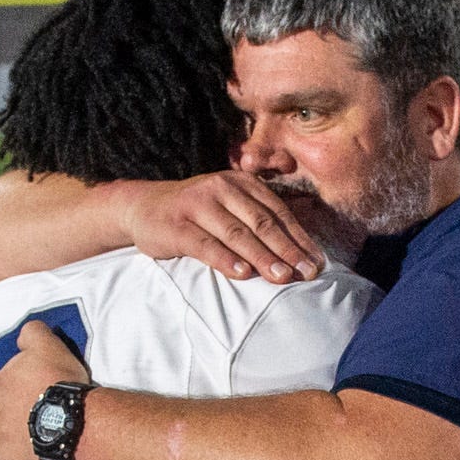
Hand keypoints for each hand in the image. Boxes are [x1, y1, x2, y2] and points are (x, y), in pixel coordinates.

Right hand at [118, 170, 323, 285]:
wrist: (143, 206)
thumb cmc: (196, 213)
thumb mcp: (228, 204)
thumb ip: (258, 216)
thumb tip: (299, 248)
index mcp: (241, 183)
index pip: (278, 212)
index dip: (299, 238)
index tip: (316, 263)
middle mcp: (221, 188)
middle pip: (261, 222)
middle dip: (287, 250)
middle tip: (306, 274)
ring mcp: (197, 205)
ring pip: (237, 233)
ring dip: (262, 257)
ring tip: (282, 277)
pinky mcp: (176, 226)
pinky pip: (206, 245)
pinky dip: (226, 260)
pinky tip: (243, 274)